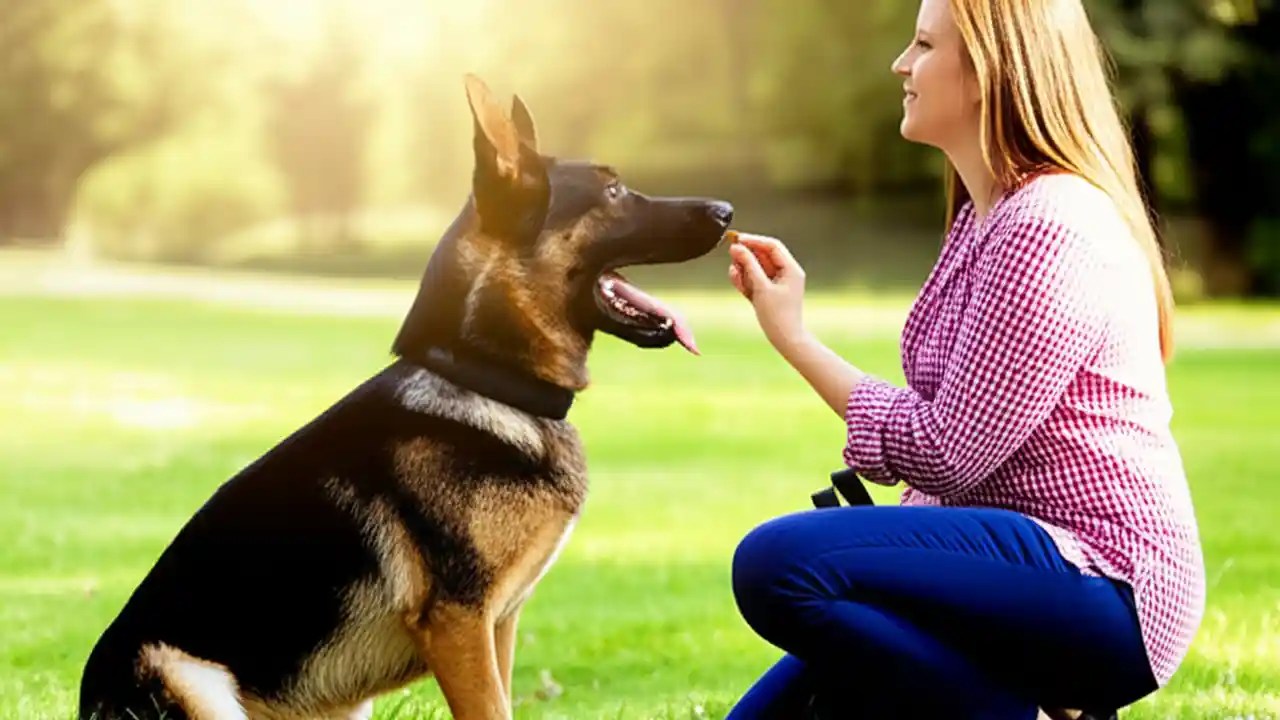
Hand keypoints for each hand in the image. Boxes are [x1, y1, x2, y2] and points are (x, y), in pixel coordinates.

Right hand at [727, 233, 809, 352]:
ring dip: (744, 268)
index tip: (737, 240)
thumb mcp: (761, 288)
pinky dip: (745, 279)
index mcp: (791, 269)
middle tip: (732, 256)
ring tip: (735, 273)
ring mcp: (777, 283)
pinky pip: (755, 279)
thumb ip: (748, 265)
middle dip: (747, 255)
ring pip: (757, 267)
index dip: (754, 241)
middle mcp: (786, 273)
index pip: (771, 246)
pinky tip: (737, 280)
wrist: (785, 339)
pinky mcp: (768, 292)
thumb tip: (737, 248)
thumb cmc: (778, 316)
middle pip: (763, 255)